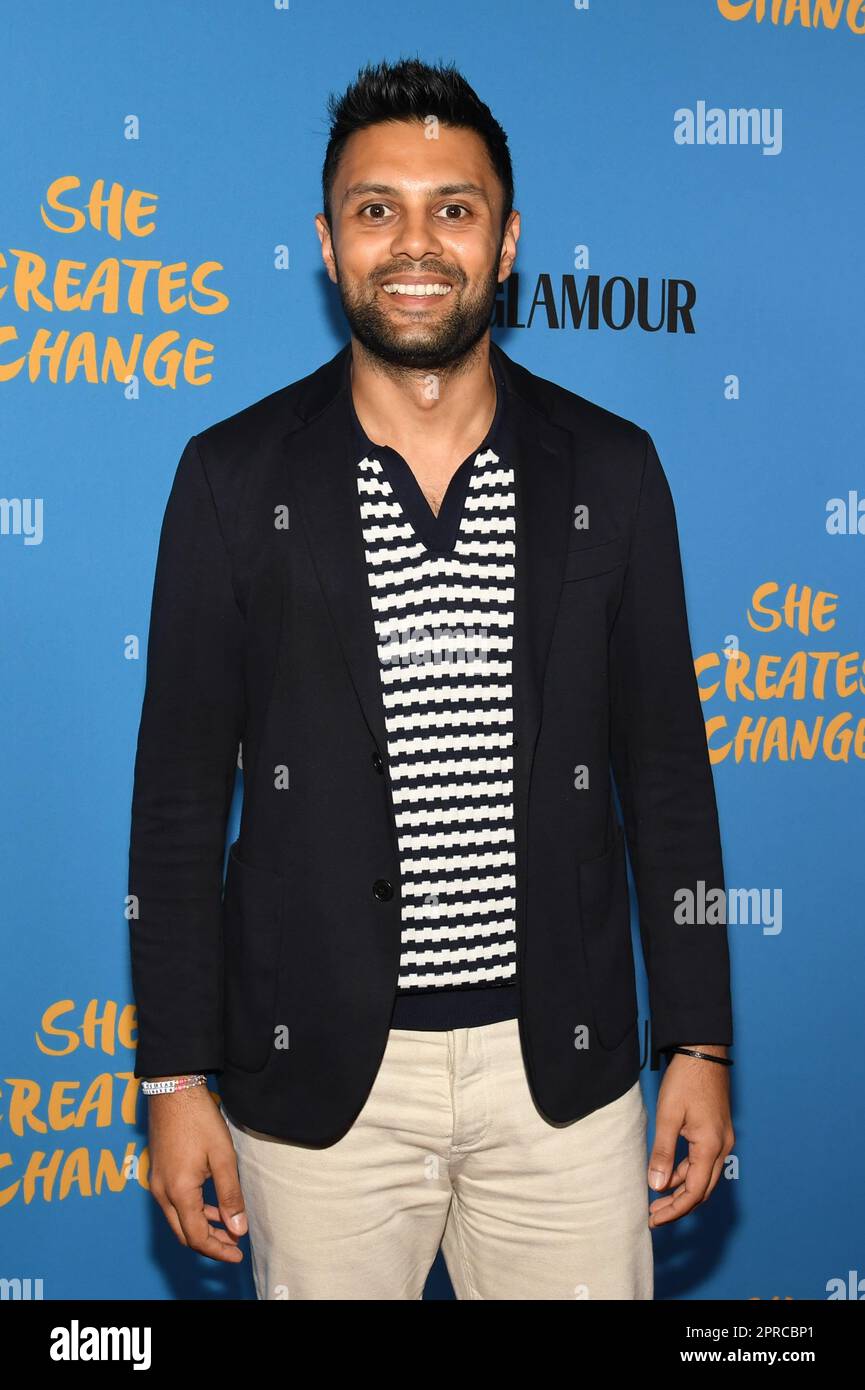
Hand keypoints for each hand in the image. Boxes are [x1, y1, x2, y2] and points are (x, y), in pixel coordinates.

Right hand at [146, 1082, 247, 1261]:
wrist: (172, 1089)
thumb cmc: (199, 1119)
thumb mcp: (223, 1157)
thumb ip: (229, 1195)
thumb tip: (237, 1228)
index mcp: (179, 1191)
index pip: (197, 1236)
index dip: (218, 1249)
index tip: (238, 1253)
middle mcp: (162, 1192)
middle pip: (184, 1234)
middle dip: (210, 1243)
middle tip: (234, 1245)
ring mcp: (156, 1183)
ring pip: (178, 1220)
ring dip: (202, 1228)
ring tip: (228, 1227)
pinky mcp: (157, 1173)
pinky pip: (174, 1205)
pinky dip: (193, 1212)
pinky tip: (212, 1207)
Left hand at [647, 1045, 734, 1227]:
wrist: (703, 1053)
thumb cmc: (685, 1080)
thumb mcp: (668, 1115)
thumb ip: (663, 1152)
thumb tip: (657, 1185)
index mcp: (710, 1146)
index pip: (694, 1192)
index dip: (675, 1210)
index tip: (655, 1219)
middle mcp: (722, 1147)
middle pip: (702, 1190)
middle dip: (679, 1206)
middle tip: (654, 1216)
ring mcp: (722, 1140)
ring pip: (704, 1177)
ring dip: (682, 1190)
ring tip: (657, 1198)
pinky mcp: (717, 1132)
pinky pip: (704, 1162)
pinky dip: (687, 1173)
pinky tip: (669, 1174)